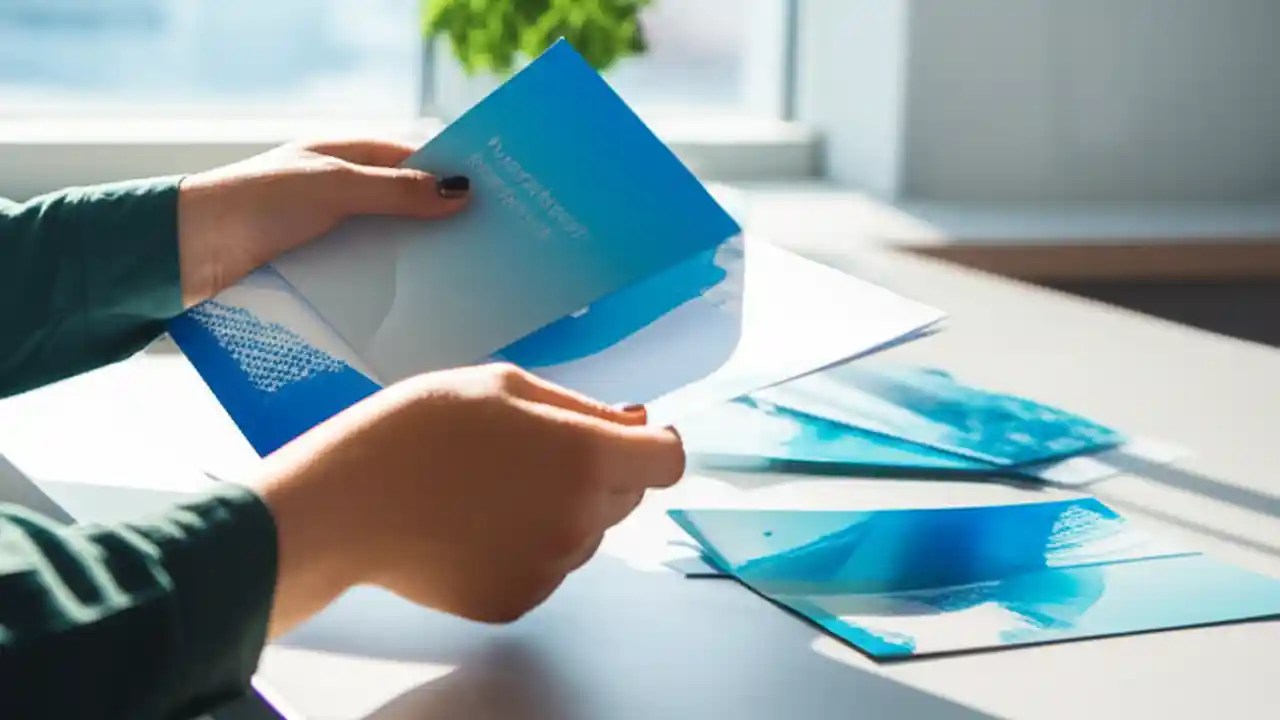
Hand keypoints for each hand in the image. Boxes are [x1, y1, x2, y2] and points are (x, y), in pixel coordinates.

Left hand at [177, 139, 469, 305]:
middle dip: (444, 228)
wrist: (185, 254)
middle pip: (407, 209)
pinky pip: (366, 280)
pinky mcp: (319, 273)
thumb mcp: (333, 189)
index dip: (453, 177)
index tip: (496, 200)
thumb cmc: (254, 203)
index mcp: (346, 158)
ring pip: (390, 248)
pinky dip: (390, 291)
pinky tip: (418, 310)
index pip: (415, 162)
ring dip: (418, 266)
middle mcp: (342, 195)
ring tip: (465, 287)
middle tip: (492, 251)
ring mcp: (331, 236)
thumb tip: (460, 191)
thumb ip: (396, 191)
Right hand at [252, 363, 684, 634]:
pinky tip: (475, 526)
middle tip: (531, 454)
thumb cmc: (421, 428)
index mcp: (585, 457)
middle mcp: (580, 519)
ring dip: (561, 511)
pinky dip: (526, 548)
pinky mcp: (518, 600)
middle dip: (598, 473)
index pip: (668, 459)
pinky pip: (547, 568)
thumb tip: (637, 424)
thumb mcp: (505, 386)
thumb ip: (583, 408)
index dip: (652, 444)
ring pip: (586, 533)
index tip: (628, 437)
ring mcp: (551, 567)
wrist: (349, 500)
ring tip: (491, 490)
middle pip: (626, 496)